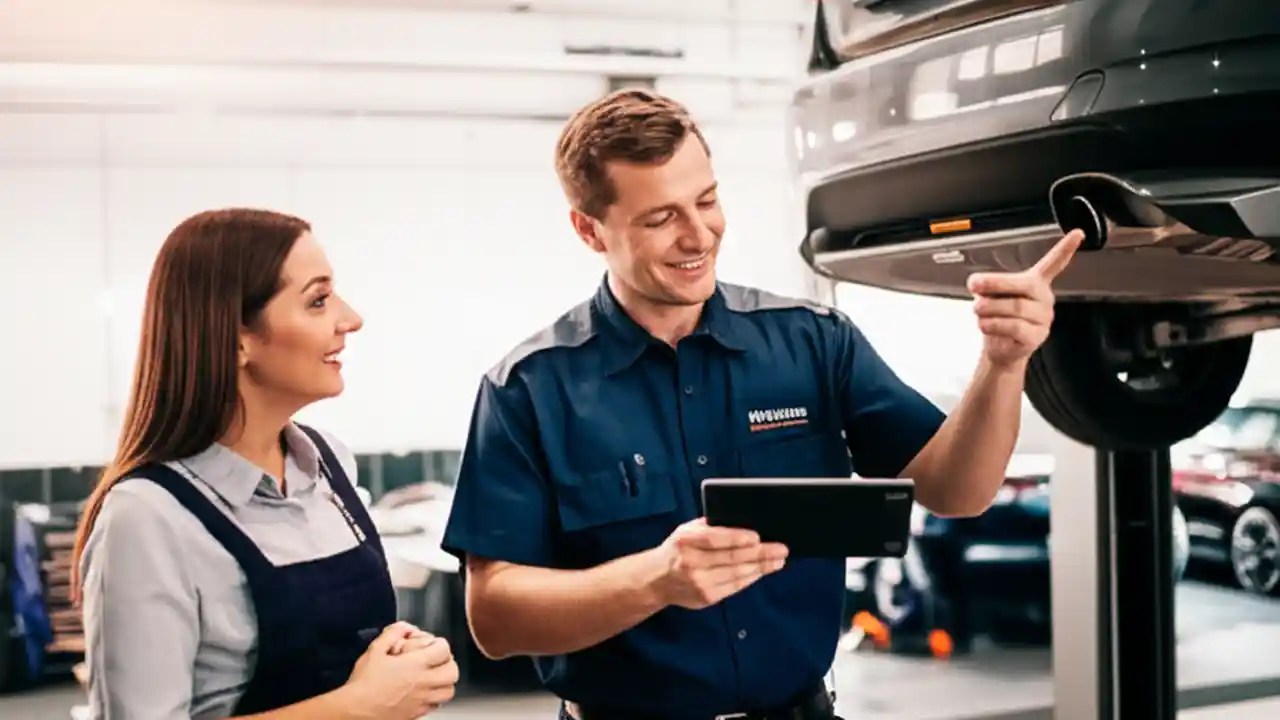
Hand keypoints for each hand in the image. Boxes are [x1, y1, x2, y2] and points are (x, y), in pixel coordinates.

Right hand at [343, 623, 459, 719]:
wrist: (356, 711)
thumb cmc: (364, 683)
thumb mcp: (375, 650)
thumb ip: (392, 634)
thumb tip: (404, 627)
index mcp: (415, 665)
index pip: (443, 650)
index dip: (440, 644)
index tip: (432, 644)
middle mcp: (423, 683)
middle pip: (452, 672)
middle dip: (448, 662)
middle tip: (438, 660)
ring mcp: (422, 700)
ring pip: (448, 691)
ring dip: (445, 682)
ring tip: (435, 677)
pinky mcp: (416, 713)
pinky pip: (436, 706)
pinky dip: (434, 698)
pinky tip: (423, 693)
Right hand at [652, 518, 788, 609]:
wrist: (657, 579)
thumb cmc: (679, 548)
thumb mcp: (687, 530)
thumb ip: (711, 527)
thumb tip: (746, 524)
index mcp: (685, 540)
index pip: (714, 539)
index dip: (737, 538)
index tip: (758, 537)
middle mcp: (691, 563)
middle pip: (731, 558)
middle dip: (760, 554)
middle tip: (781, 549)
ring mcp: (699, 583)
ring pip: (736, 574)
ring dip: (761, 568)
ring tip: (778, 560)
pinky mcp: (706, 597)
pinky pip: (734, 587)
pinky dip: (751, 578)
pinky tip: (762, 571)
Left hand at [966, 229, 1082, 369]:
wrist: (1000, 349)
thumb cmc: (998, 318)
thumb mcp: (991, 295)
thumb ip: (987, 285)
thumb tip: (977, 282)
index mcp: (1036, 282)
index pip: (1053, 263)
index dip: (1065, 249)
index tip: (1078, 233)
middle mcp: (1044, 298)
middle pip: (1023, 285)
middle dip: (995, 283)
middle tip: (975, 285)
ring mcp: (1043, 318)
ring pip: (1015, 307)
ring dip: (989, 308)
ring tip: (978, 311)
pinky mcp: (1036, 335)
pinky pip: (1014, 326)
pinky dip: (994, 324)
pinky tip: (985, 324)